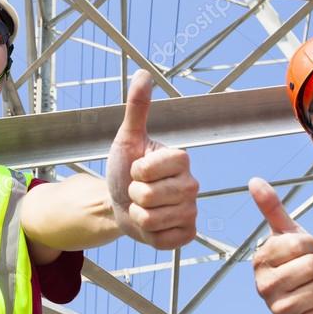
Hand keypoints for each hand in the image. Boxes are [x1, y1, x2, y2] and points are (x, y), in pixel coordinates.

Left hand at [105, 70, 197, 248]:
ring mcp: (192, 211)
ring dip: (138, 215)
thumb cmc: (125, 170)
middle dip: (133, 194)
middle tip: (137, 190)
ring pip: (152, 219)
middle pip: (150, 196)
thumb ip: (137, 108)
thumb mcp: (127, 139)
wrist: (120, 203)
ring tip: (142, 206)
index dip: (137, 171)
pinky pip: (162, 239)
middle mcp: (192, 185)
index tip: (137, 169)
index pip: (153, 168)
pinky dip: (148, 235)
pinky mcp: (187, 234)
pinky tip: (152, 225)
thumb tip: (144, 74)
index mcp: (181, 160)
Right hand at [250, 178, 312, 313]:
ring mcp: (278, 310)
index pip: (303, 243)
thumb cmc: (296, 263)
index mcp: (260, 259)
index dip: (312, 245)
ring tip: (312, 287)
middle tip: (310, 272)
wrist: (307, 300)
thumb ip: (271, 208)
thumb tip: (254, 180)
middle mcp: (263, 286)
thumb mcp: (288, 235)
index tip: (303, 252)